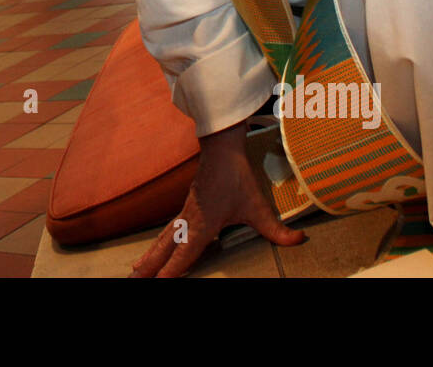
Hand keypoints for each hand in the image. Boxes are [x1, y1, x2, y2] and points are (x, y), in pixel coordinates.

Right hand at [130, 120, 305, 277]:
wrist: (220, 149)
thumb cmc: (236, 176)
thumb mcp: (258, 206)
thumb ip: (276, 228)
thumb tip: (298, 240)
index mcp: (203, 225)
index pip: (184, 254)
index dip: (172, 271)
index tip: (159, 283)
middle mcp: (189, 222)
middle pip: (164, 250)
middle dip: (150, 267)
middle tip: (133, 280)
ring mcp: (184, 214)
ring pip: (162, 240)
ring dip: (148, 256)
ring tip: (135, 271)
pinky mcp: (185, 208)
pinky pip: (167, 230)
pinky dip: (156, 243)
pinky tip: (153, 249)